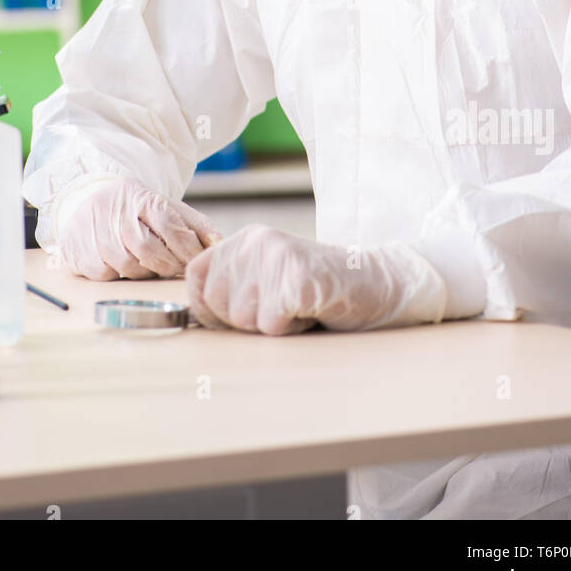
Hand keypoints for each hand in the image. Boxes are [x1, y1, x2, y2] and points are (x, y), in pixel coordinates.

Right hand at [56, 177, 221, 280]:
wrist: (89, 200)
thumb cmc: (137, 211)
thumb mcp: (167, 208)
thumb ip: (195, 225)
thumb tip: (219, 245)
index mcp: (140, 196)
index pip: (169, 224)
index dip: (186, 248)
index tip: (195, 261)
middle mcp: (114, 209)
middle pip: (147, 249)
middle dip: (167, 265)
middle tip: (175, 269)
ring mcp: (92, 228)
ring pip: (126, 264)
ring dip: (143, 272)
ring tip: (149, 266)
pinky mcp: (76, 247)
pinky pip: (104, 273)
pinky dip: (117, 275)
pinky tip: (122, 266)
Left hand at [185, 224, 446, 334]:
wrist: (377, 284)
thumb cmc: (319, 292)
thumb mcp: (268, 279)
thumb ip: (234, 287)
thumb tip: (193, 317)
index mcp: (245, 239)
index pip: (196, 278)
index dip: (208, 309)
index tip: (237, 318)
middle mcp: (256, 241)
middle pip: (217, 305)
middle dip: (246, 322)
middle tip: (282, 308)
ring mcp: (276, 256)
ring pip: (244, 319)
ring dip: (273, 326)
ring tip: (300, 308)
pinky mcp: (296, 278)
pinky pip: (272, 324)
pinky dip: (292, 330)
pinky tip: (312, 312)